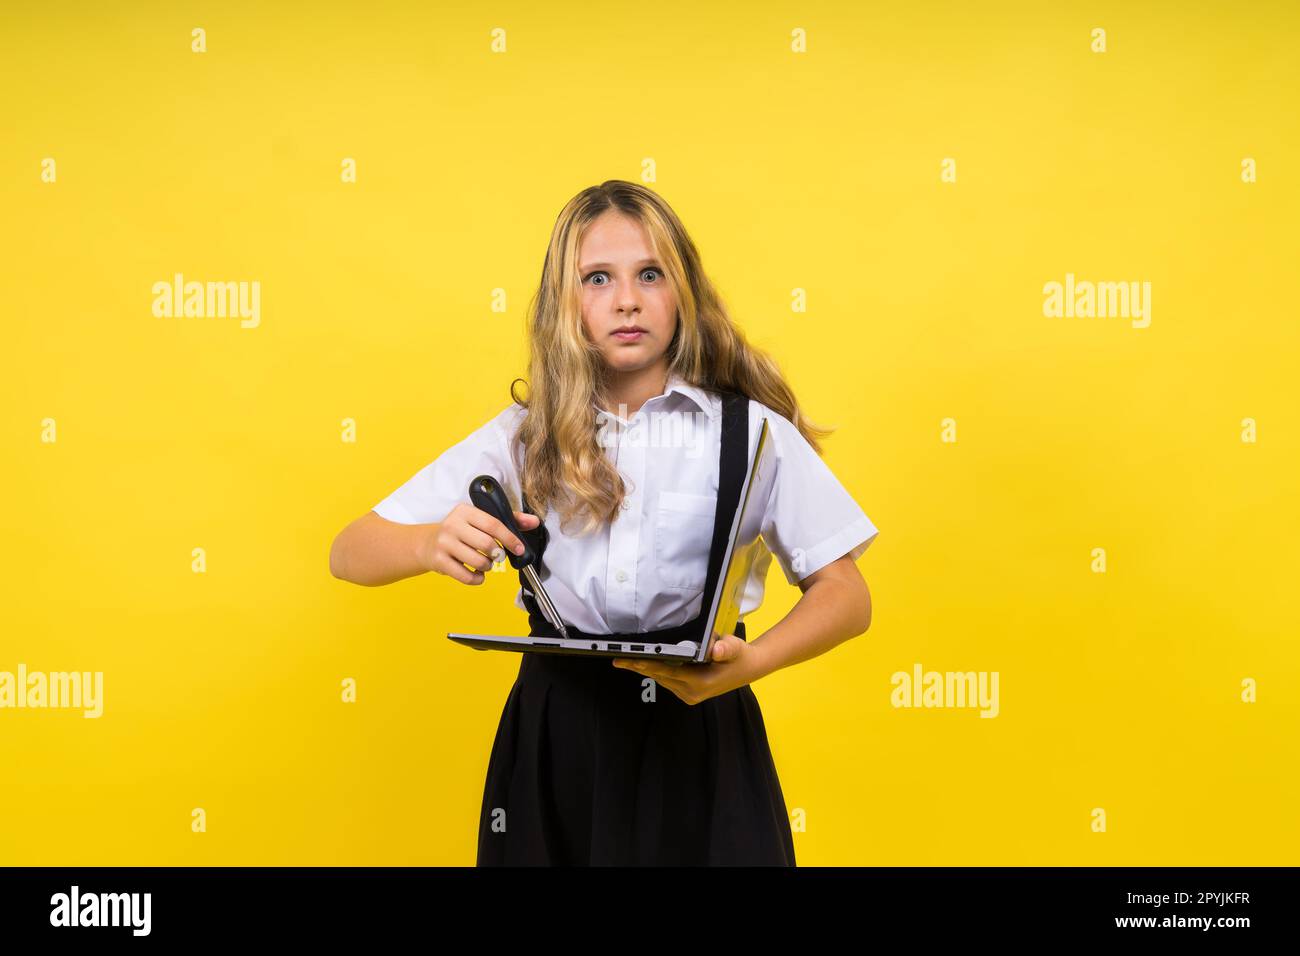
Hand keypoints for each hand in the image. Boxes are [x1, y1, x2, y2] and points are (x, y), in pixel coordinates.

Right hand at [424, 502, 540, 584]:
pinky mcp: (439, 561)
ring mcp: (444, 544)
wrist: (427, 544)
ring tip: (484, 562)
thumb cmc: (460, 531)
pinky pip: (467, 576)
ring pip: (478, 561)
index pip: (493, 524)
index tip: (519, 548)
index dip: (509, 538)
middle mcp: (452, 525)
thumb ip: (508, 519)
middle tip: (498, 556)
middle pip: (487, 544)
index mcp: (465, 511)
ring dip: (488, 566)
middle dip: (498, 554)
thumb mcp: (480, 520)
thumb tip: (534, 522)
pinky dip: (477, 578)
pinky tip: (477, 573)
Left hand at [611, 634, 761, 704]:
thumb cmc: (739, 655)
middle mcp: (692, 692)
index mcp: (700, 682)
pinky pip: (667, 682)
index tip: (632, 660)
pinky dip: (655, 672)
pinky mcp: (688, 694)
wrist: (748, 668)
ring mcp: (689, 695)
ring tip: (625, 660)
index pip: (668, 671)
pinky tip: (643, 664)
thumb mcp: (735, 647)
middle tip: (618, 659)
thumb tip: (716, 649)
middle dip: (639, 667)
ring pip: (662, 680)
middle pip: (660, 677)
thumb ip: (725, 648)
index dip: (649, 665)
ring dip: (644, 670)